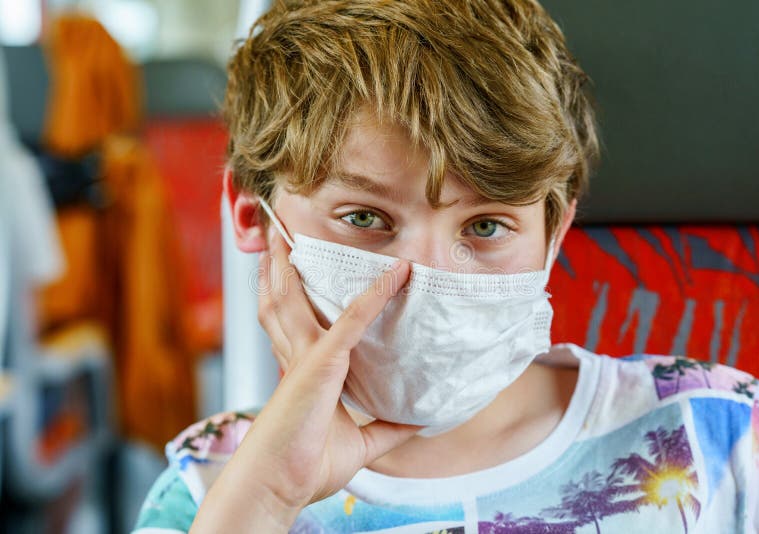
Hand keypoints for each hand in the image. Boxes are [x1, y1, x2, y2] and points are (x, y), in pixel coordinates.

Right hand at [192, 226, 417, 532]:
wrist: (276, 486)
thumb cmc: (304, 467)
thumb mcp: (360, 444)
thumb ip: (386, 429)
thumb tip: (417, 423)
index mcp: (301, 369)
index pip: (293, 319)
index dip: (289, 290)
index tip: (294, 266)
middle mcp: (296, 355)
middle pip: (280, 298)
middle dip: (277, 265)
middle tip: (278, 233)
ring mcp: (305, 356)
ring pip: (296, 296)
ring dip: (297, 263)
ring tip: (295, 232)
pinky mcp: (320, 363)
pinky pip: (353, 319)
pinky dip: (376, 295)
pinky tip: (394, 275)